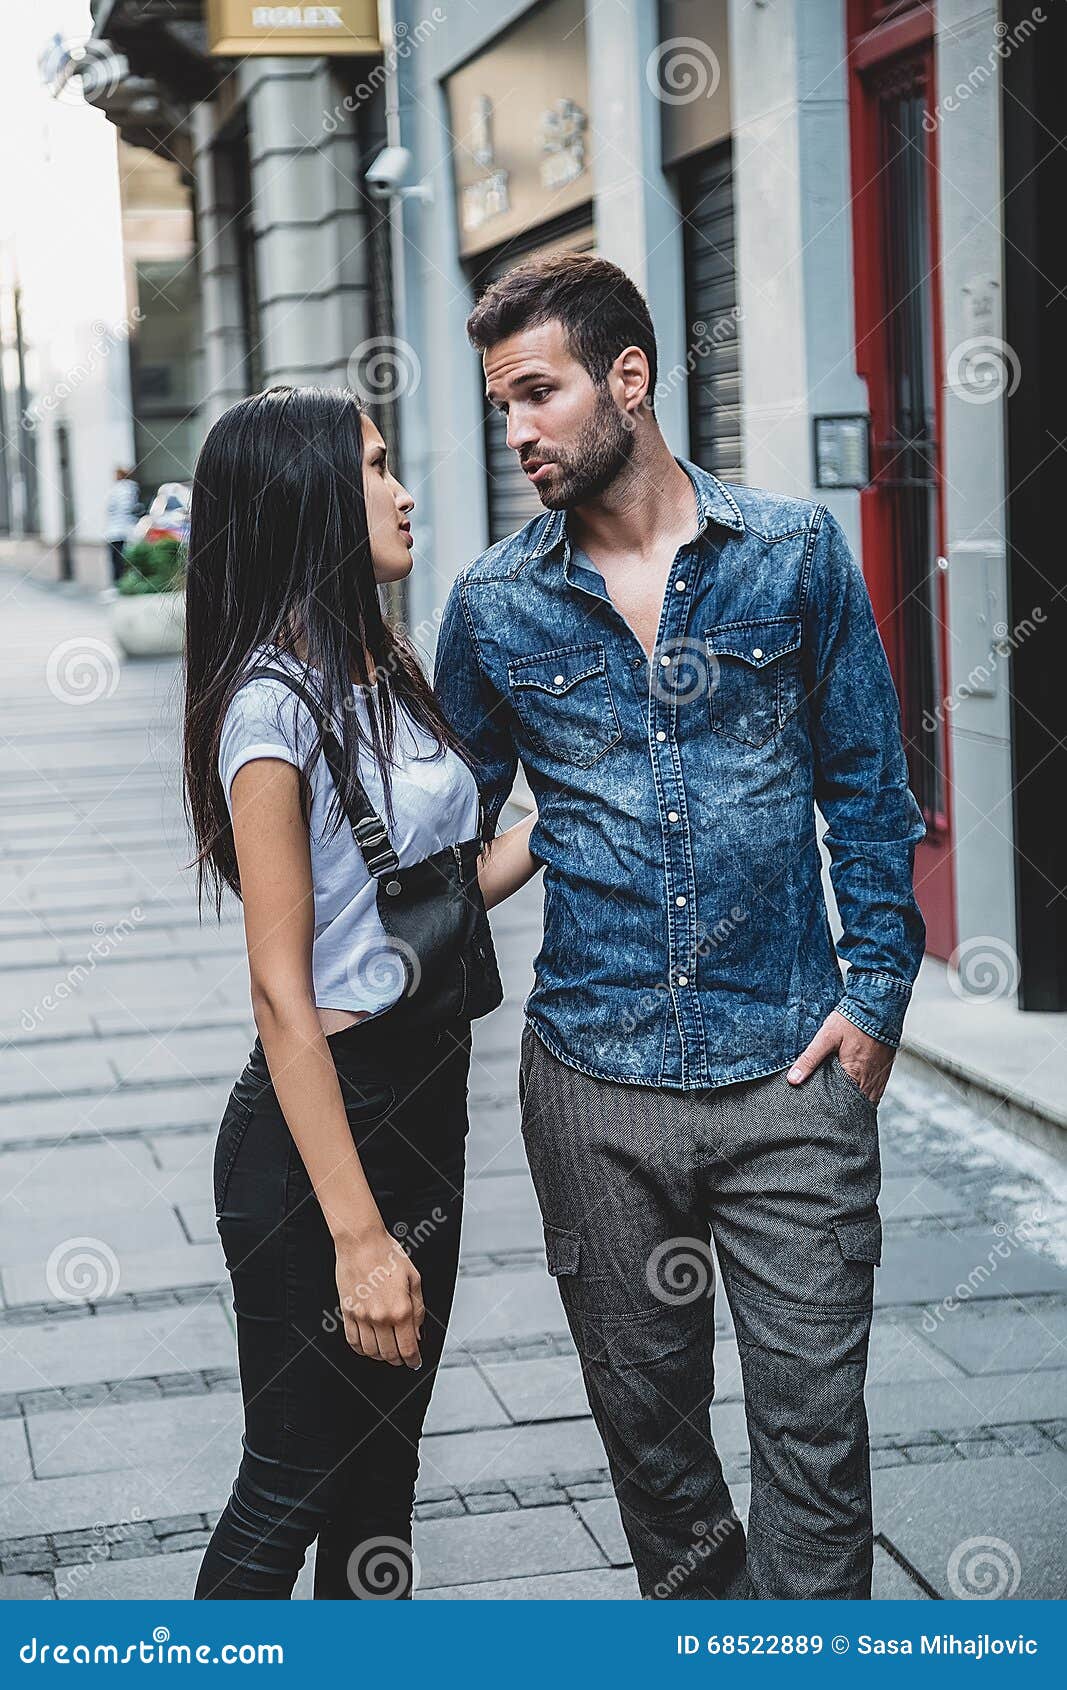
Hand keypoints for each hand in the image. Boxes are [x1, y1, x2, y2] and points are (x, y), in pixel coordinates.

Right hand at [334, 1228, 424, 1367]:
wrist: (361, 1243)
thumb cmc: (388, 1255)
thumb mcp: (414, 1279)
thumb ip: (418, 1310)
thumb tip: (417, 1335)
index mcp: (401, 1309)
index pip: (407, 1348)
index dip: (413, 1360)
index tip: (415, 1362)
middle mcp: (380, 1317)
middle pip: (389, 1354)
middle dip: (399, 1360)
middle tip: (403, 1358)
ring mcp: (361, 1316)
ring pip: (371, 1351)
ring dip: (381, 1356)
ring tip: (388, 1351)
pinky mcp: (347, 1312)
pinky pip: (353, 1341)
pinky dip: (362, 1349)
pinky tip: (369, 1346)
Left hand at [786, 1010, 894, 1103]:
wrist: (879, 1006)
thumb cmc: (852, 1020)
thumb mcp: (826, 1037)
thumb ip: (809, 1059)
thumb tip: (793, 1079)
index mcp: (855, 1075)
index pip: (842, 1104)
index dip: (832, 1110)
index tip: (822, 1113)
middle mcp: (870, 1080)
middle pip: (855, 1105)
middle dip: (843, 1109)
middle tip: (829, 1113)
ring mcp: (880, 1076)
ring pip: (867, 1100)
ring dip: (855, 1103)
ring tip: (841, 1107)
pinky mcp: (885, 1070)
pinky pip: (876, 1091)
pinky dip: (866, 1095)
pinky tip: (856, 1094)